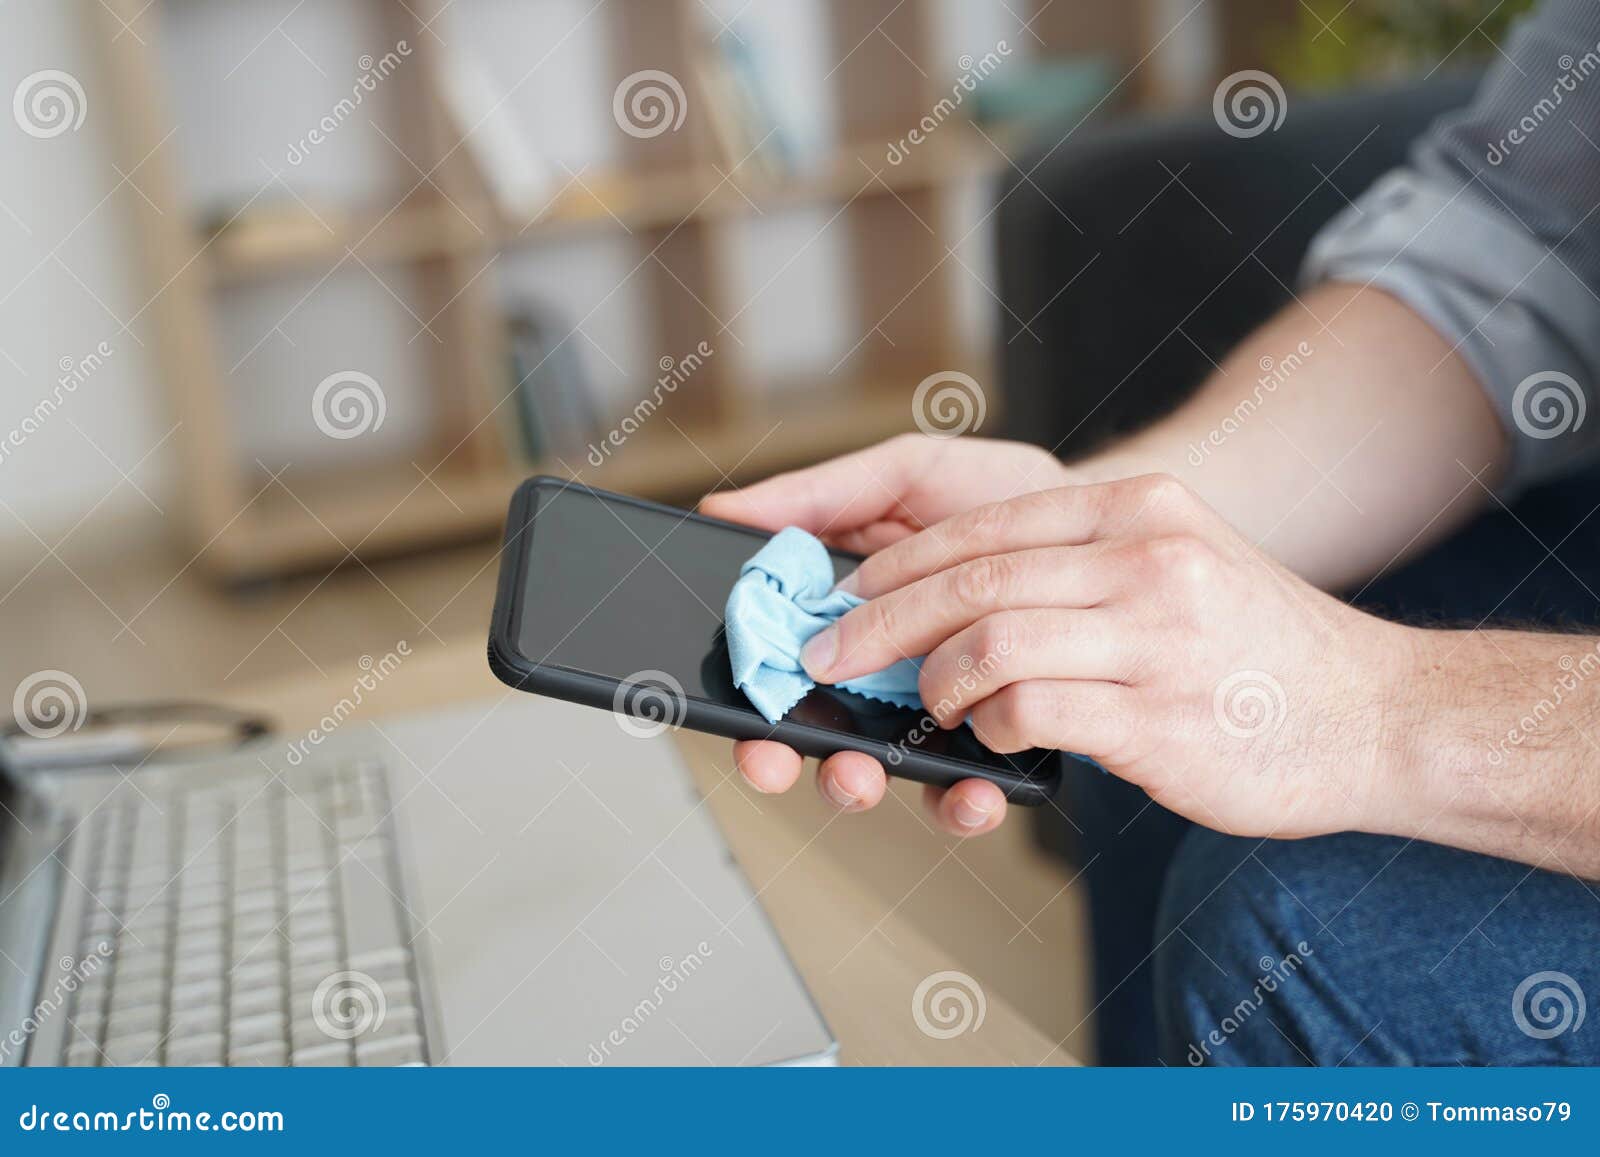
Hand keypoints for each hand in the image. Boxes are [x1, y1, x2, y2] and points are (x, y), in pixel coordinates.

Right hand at [700, 433, 1082, 835]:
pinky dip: (964, 798)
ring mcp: (939, 715)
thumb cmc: (998, 496)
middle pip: (816, 741)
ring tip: (865, 774)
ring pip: (884, 774)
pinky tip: (974, 789)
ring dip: (863, 782)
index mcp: (845, 623)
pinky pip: (972, 788)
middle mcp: (882, 680)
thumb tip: (722, 510)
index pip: (777, 683)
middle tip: (785, 761)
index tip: (746, 731)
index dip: (750, 718)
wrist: (1100, 522)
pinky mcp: (999, 740)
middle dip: (791, 759)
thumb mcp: (905, 477)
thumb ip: (819, 496)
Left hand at [803, 473, 1418, 839]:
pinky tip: (998, 736)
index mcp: (1139, 509)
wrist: (1378, 714)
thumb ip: (1085, 561)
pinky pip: (1030, 713)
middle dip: (877, 624)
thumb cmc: (1262, 648)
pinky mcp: (1154, 719)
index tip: (849, 593)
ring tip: (931, 705)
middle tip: (829, 655)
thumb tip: (965, 591)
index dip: (900, 562)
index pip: (984, 524)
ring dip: (935, 683)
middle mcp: (1144, 558)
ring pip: (986, 645)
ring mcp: (1151, 638)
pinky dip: (992, 728)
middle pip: (968, 580)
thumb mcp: (1183, 559)